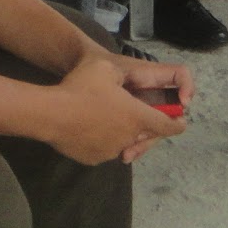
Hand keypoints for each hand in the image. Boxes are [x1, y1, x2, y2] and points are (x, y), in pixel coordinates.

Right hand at [42, 55, 186, 164]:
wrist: (49, 113)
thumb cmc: (80, 88)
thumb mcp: (105, 68)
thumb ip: (123, 75)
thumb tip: (126, 81)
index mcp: (138, 117)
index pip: (170, 126)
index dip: (177, 123)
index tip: (178, 120)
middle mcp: (130, 137)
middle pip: (143, 134)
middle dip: (138, 124)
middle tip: (122, 111)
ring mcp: (111, 151)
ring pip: (121, 142)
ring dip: (116, 133)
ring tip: (96, 117)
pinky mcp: (93, 159)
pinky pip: (101, 149)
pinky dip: (97, 141)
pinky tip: (83, 129)